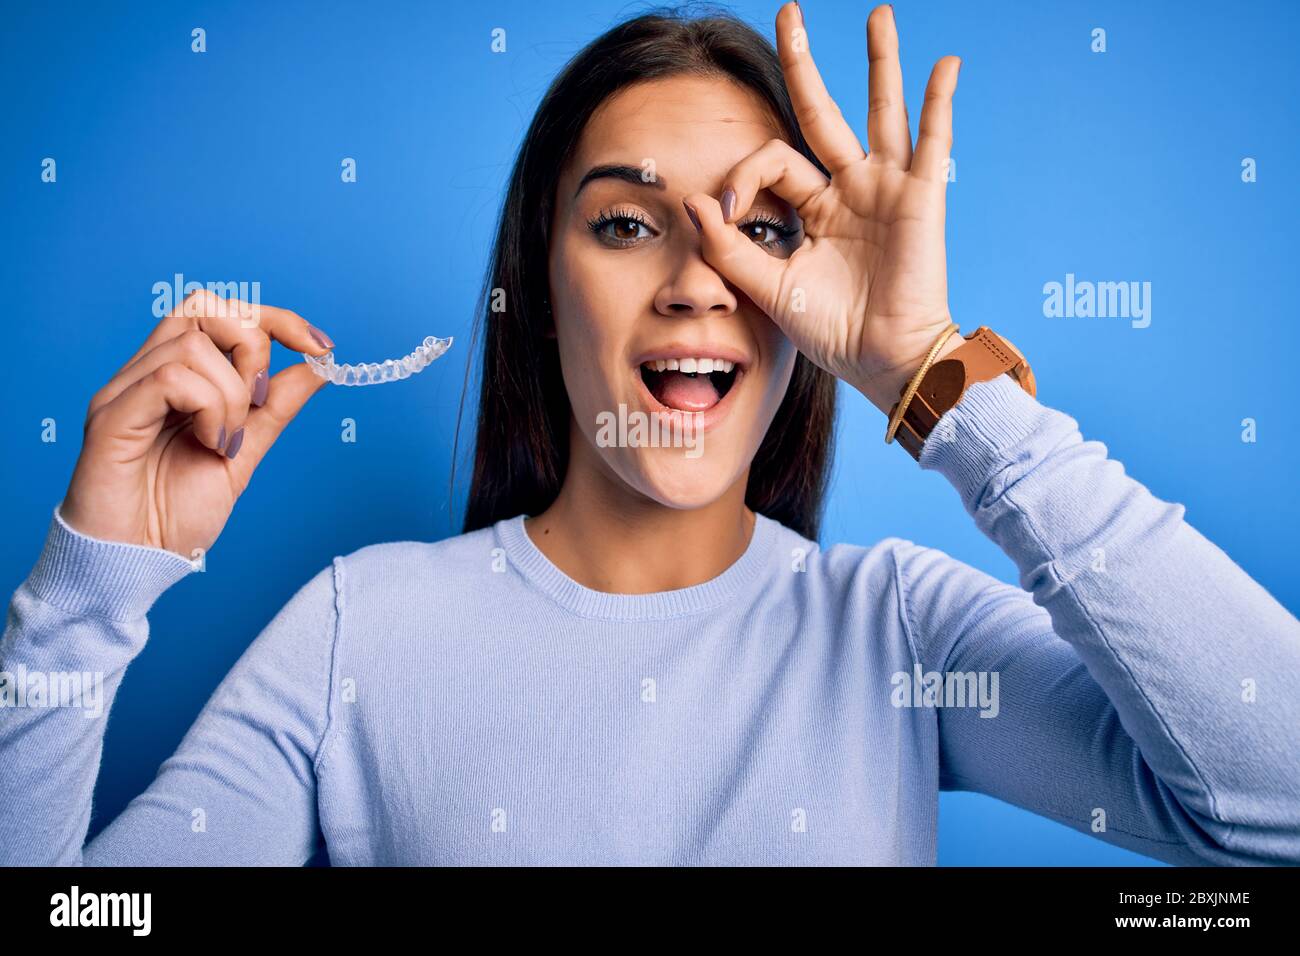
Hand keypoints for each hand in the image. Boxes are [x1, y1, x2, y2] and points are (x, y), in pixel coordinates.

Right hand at [60, 290, 332, 559]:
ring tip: (225, 442)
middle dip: (254, 345)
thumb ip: (274, 407)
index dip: (274, 318)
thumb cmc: (174, 515)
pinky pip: (170, 378)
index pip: (219, 312)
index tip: (321, 347)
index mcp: (175, 377)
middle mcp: (144, 373)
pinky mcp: (111, 418)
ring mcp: (124, 392)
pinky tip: (211, 445)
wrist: (133, 564)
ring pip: (193, 344)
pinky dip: (209, 408)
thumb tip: (318, 365)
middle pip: (204, 307)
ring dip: (231, 394)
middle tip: (257, 402)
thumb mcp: (244, 453)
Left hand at [680, 2, 962, 414]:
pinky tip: (945, 64)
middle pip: (822, 112)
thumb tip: (696, 199)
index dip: (742, 177)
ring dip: (879, 62)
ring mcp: (887, 188)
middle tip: (788, 11)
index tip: (726, 214)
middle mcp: (849, 190)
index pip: (771, 162)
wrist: (883, 361)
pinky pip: (932, 141)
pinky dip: (938, 102)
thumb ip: (729, 248)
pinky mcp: (921, 197)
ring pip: (880, 112)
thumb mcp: (768, 287)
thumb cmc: (832, 331)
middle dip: (803, 63)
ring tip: (879, 13)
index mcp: (813, 209)